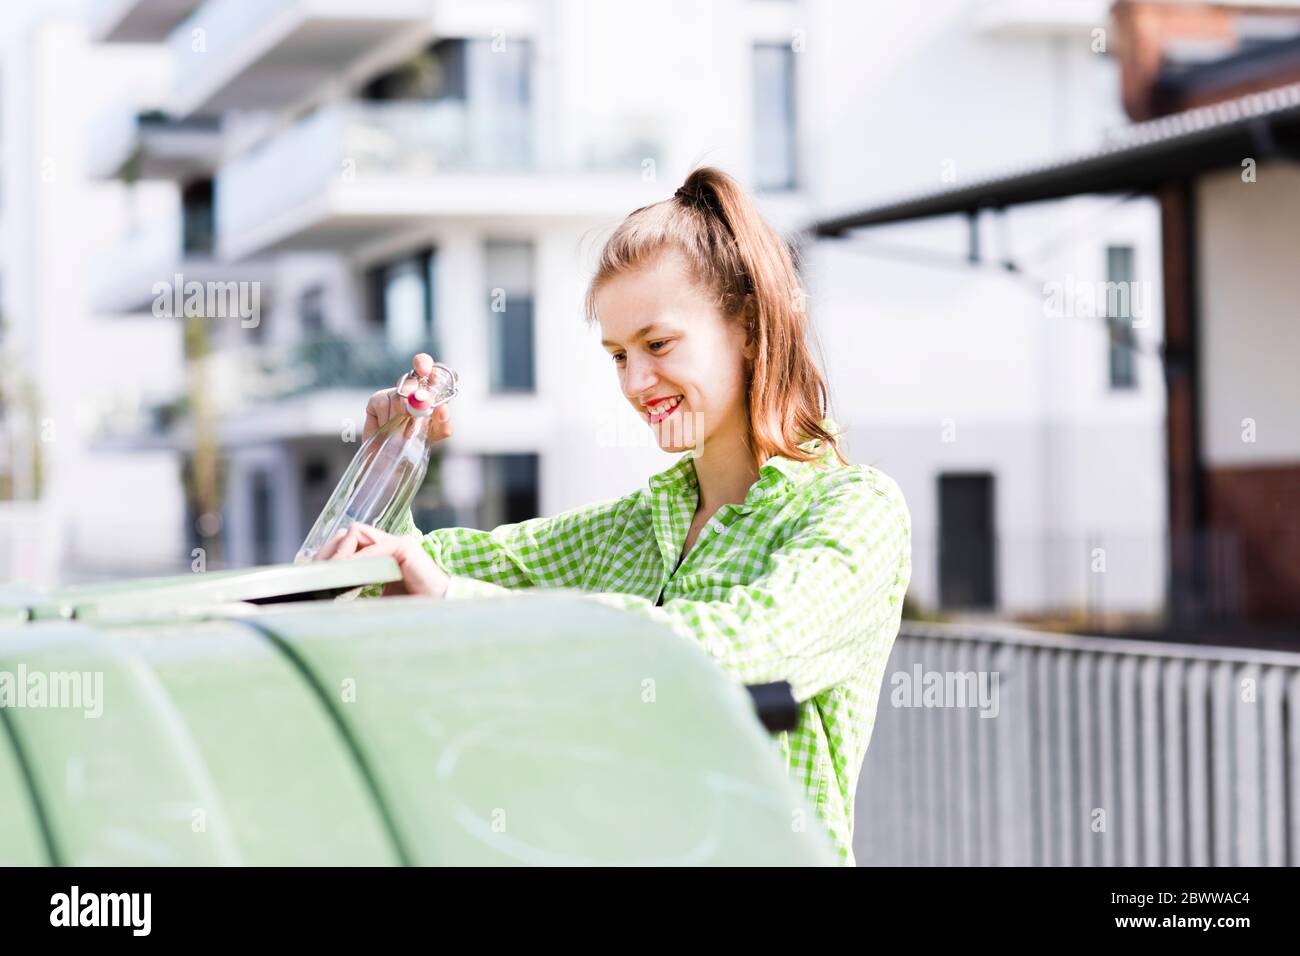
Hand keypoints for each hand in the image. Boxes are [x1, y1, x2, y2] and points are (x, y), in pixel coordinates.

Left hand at [314, 521, 449, 597]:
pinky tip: (346, 576)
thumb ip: (361, 593)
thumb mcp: (379, 598)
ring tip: (329, 573)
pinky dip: (356, 562)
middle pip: (349, 533)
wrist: (441, 611)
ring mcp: (398, 542)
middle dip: (330, 551)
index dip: (331, 553)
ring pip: (357, 534)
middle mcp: (390, 543)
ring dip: (340, 554)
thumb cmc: (413, 608)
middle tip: (317, 573)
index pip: (349, 541)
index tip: (315, 573)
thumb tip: (329, 602)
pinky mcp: (404, 548)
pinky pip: (372, 550)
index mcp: (383, 553)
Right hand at [364, 352, 454, 441]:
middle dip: (411, 399)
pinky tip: (389, 429)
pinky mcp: (376, 399)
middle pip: (409, 381)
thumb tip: (442, 409)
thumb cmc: (424, 435)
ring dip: (400, 417)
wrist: (401, 449)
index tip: (423, 370)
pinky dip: (387, 421)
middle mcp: (410, 386)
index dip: (423, 363)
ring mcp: (392, 392)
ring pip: (396, 397)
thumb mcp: (438, 431)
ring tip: (403, 430)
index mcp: (428, 387)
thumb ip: (444, 421)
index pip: (425, 364)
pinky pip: (382, 405)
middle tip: (411, 415)